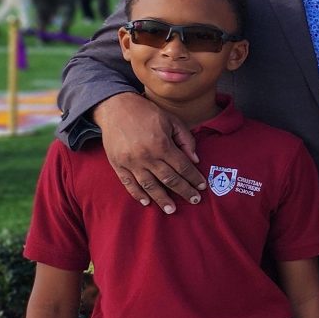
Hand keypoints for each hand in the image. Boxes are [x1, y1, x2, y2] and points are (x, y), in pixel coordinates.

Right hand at [95, 91, 204, 212]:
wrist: (116, 107)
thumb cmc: (148, 113)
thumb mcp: (172, 120)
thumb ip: (186, 140)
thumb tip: (195, 160)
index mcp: (162, 144)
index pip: (182, 167)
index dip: (194, 178)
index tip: (202, 186)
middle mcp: (146, 156)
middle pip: (169, 179)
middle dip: (184, 191)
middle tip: (195, 201)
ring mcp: (130, 162)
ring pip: (149, 185)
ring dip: (162, 199)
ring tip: (172, 210)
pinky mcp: (117, 164)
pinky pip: (128, 183)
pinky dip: (137, 194)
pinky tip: (146, 202)